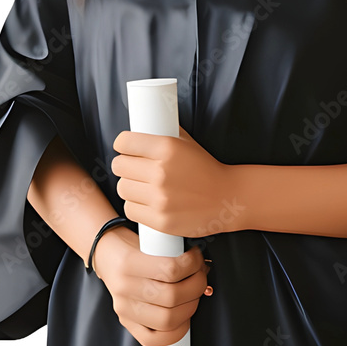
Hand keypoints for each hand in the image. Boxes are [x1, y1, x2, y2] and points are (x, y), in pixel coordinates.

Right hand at [93, 226, 211, 345]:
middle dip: (197, 286)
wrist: (106, 254)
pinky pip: (153, 339)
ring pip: (167, 319)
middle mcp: (124, 288)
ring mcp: (124, 309)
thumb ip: (170, 248)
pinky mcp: (126, 323)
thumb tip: (200, 260)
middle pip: (172, 297)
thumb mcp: (146, 238)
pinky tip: (183, 317)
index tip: (197, 258)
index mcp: (129, 263)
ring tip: (194, 294)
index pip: (171, 270)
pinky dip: (175, 332)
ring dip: (190, 307)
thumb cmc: (130, 246)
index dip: (193, 264)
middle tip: (201, 275)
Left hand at [112, 126, 233, 237]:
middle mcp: (161, 172)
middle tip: (134, 167)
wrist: (227, 198)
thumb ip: (164, 133)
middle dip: (125, 165)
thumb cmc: (206, 169)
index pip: (124, 142)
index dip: (122, 144)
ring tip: (141, 186)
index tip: (125, 148)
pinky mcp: (160, 219)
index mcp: (167, 148)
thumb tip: (142, 125)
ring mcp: (160, 197)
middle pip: (119, 166)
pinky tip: (146, 202)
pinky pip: (130, 209)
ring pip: (122, 188)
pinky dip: (135, 206)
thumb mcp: (187, 143)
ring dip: (129, 186)